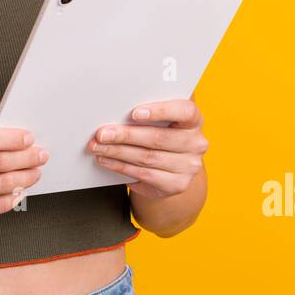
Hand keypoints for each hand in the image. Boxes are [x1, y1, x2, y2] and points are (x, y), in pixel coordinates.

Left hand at [86, 98, 206, 198]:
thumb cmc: (162, 135)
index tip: (134, 113)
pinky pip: (144, 174)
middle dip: (125, 135)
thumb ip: (146, 114)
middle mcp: (196, 143)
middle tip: (102, 133)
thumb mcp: (161, 121)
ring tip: (98, 147)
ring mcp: (189, 166)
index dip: (160, 111)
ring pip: (147, 157)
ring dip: (117, 152)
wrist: (172, 168)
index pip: (184, 111)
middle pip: (157, 138)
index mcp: (194, 120)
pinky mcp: (177, 184)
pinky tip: (107, 160)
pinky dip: (121, 167)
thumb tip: (114, 110)